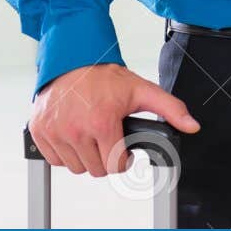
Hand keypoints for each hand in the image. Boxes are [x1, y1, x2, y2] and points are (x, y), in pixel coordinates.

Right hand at [27, 63, 199, 176]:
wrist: (72, 60)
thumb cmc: (104, 76)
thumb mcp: (142, 90)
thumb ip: (170, 109)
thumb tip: (191, 125)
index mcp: (101, 123)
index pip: (114, 166)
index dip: (122, 159)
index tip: (122, 151)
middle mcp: (75, 130)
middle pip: (95, 170)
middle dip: (105, 158)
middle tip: (107, 141)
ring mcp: (55, 132)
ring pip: (74, 167)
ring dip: (85, 157)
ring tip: (92, 137)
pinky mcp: (39, 131)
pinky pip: (53, 159)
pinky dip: (64, 153)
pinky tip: (74, 137)